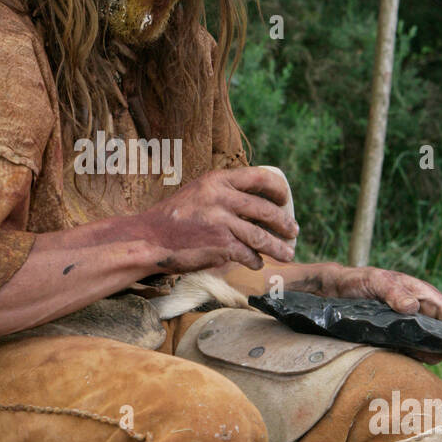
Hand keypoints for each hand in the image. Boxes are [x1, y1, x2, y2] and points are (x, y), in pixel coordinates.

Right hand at [136, 166, 298, 273]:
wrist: (148, 240)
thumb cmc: (172, 219)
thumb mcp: (198, 193)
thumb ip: (223, 193)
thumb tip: (254, 204)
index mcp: (217, 180)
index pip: (259, 177)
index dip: (278, 189)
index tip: (284, 200)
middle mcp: (221, 197)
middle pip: (266, 209)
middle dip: (285, 223)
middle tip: (293, 231)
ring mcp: (222, 222)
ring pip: (262, 236)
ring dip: (278, 247)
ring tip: (288, 254)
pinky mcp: (221, 246)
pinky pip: (248, 254)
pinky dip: (256, 260)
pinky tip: (257, 263)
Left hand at [303, 263, 441, 363]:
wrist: (335, 290)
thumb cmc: (358, 280)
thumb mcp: (376, 281)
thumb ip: (394, 292)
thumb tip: (412, 307)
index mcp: (421, 294)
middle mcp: (419, 310)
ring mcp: (408, 324)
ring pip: (429, 342)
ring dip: (432, 353)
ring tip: (430, 360)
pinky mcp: (396, 335)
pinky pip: (412, 348)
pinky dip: (416, 356)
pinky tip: (415, 362)